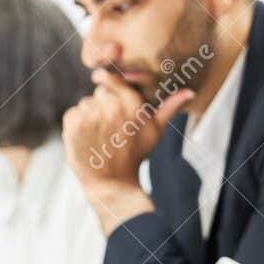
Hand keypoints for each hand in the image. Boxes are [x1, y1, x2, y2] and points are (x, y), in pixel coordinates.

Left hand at [62, 72, 193, 234]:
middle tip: (109, 128)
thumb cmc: (135, 156)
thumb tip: (190, 93)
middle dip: (103, 106)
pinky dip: (76, 125)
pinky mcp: (74, 125)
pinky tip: (87, 139)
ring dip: (90, 116)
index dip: (111, 87)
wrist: (112, 183)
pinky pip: (72, 113)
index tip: (109, 97)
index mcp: (133, 105)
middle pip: (100, 92)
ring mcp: (91, 115)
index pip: (114, 80)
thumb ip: (169, 108)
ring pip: (86, 103)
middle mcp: (112, 107)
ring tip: (99, 136)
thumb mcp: (155, 132)